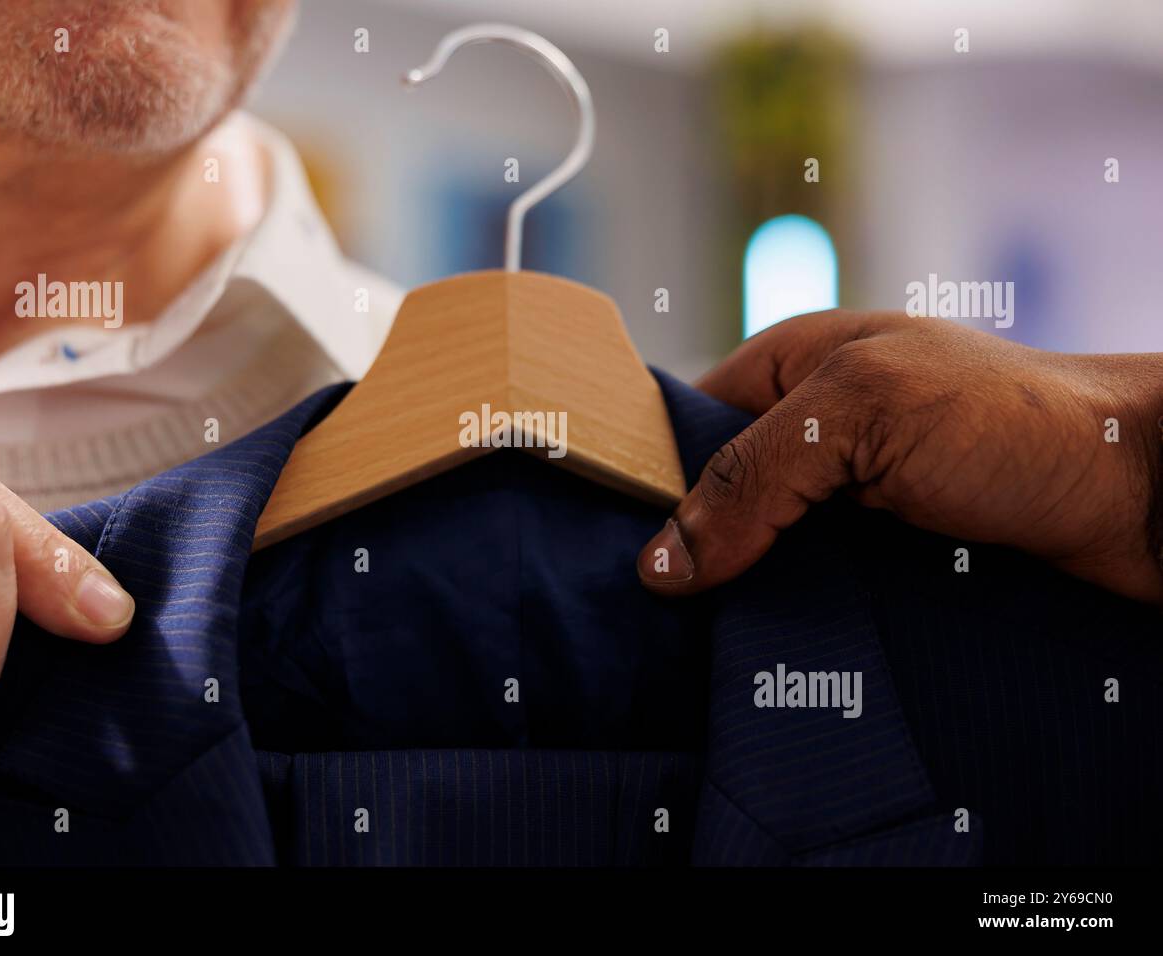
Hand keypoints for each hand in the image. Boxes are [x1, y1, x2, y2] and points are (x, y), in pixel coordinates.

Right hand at [638, 310, 1162, 603]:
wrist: (1140, 492)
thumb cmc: (1011, 420)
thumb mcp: (861, 413)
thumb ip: (754, 474)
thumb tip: (660, 561)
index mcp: (794, 367)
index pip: (686, 422)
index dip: (649, 480)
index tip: (618, 548)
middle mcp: (815, 430)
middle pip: (718, 496)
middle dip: (692, 549)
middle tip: (659, 615)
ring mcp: (850, 496)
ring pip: (760, 552)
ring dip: (741, 595)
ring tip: (701, 647)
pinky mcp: (883, 556)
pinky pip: (811, 590)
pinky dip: (790, 620)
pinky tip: (766, 653)